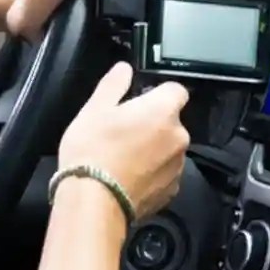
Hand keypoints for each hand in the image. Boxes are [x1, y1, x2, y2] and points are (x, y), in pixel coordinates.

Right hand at [57, 62, 189, 221]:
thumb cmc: (92, 151)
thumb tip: (124, 69)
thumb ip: (114, 84)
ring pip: (168, 148)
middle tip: (122, 131)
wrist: (94, 200)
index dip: (156, 93)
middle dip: (152, 123)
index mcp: (163, 110)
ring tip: (122, 157)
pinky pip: (164, 173)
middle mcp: (178, 136)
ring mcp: (177, 166)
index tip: (138, 101)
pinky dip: (151, 173)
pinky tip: (127, 176)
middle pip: (171, 121)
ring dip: (153, 148)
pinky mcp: (171, 191)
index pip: (175, 90)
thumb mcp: (94, 109)